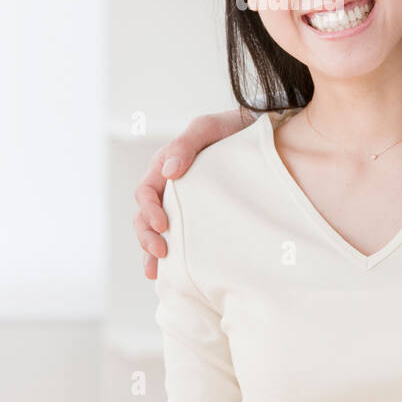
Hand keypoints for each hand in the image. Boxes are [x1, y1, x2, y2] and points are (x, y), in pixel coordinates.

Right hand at [134, 108, 249, 279]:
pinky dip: (170, 256)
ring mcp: (180, 203)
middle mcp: (167, 187)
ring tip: (156, 272)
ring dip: (151, 251)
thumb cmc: (230, 128)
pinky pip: (177, 236)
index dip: (148, 210)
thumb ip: (185, 144)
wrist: (258, 135)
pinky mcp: (195, 215)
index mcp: (164, 166)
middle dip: (146, 237)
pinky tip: (170, 273)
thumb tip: (170, 172)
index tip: (163, 225)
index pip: (145, 192)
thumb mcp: (207, 128)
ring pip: (155, 231)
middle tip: (161, 253)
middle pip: (144, 217)